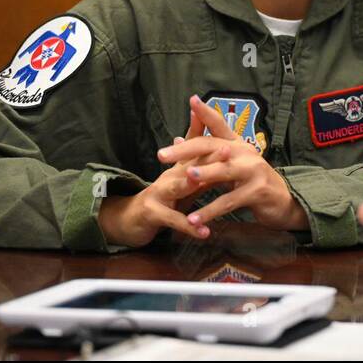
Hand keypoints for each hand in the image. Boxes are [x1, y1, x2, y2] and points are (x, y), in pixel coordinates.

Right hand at [97, 132, 228, 246]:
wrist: (129, 219)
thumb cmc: (161, 199)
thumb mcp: (181, 182)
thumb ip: (198, 167)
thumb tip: (217, 148)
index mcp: (178, 169)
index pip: (197, 150)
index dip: (213, 140)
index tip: (234, 131)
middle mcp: (169, 176)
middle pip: (189, 163)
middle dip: (208, 156)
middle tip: (228, 149)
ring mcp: (158, 194)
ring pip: (176, 187)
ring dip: (191, 184)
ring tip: (207, 182)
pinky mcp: (152, 214)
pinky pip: (173, 221)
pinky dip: (189, 226)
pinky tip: (204, 232)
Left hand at [155, 94, 308, 233]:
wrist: (283, 201)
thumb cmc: (252, 181)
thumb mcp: (231, 164)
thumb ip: (207, 153)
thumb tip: (177, 139)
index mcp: (237, 144)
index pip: (219, 124)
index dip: (206, 112)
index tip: (192, 100)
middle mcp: (245, 152)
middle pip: (213, 146)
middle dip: (186, 149)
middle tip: (162, 154)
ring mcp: (253, 171)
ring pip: (223, 171)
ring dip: (204, 174)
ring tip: (186, 176)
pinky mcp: (257, 191)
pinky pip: (229, 202)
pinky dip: (211, 211)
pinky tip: (195, 220)